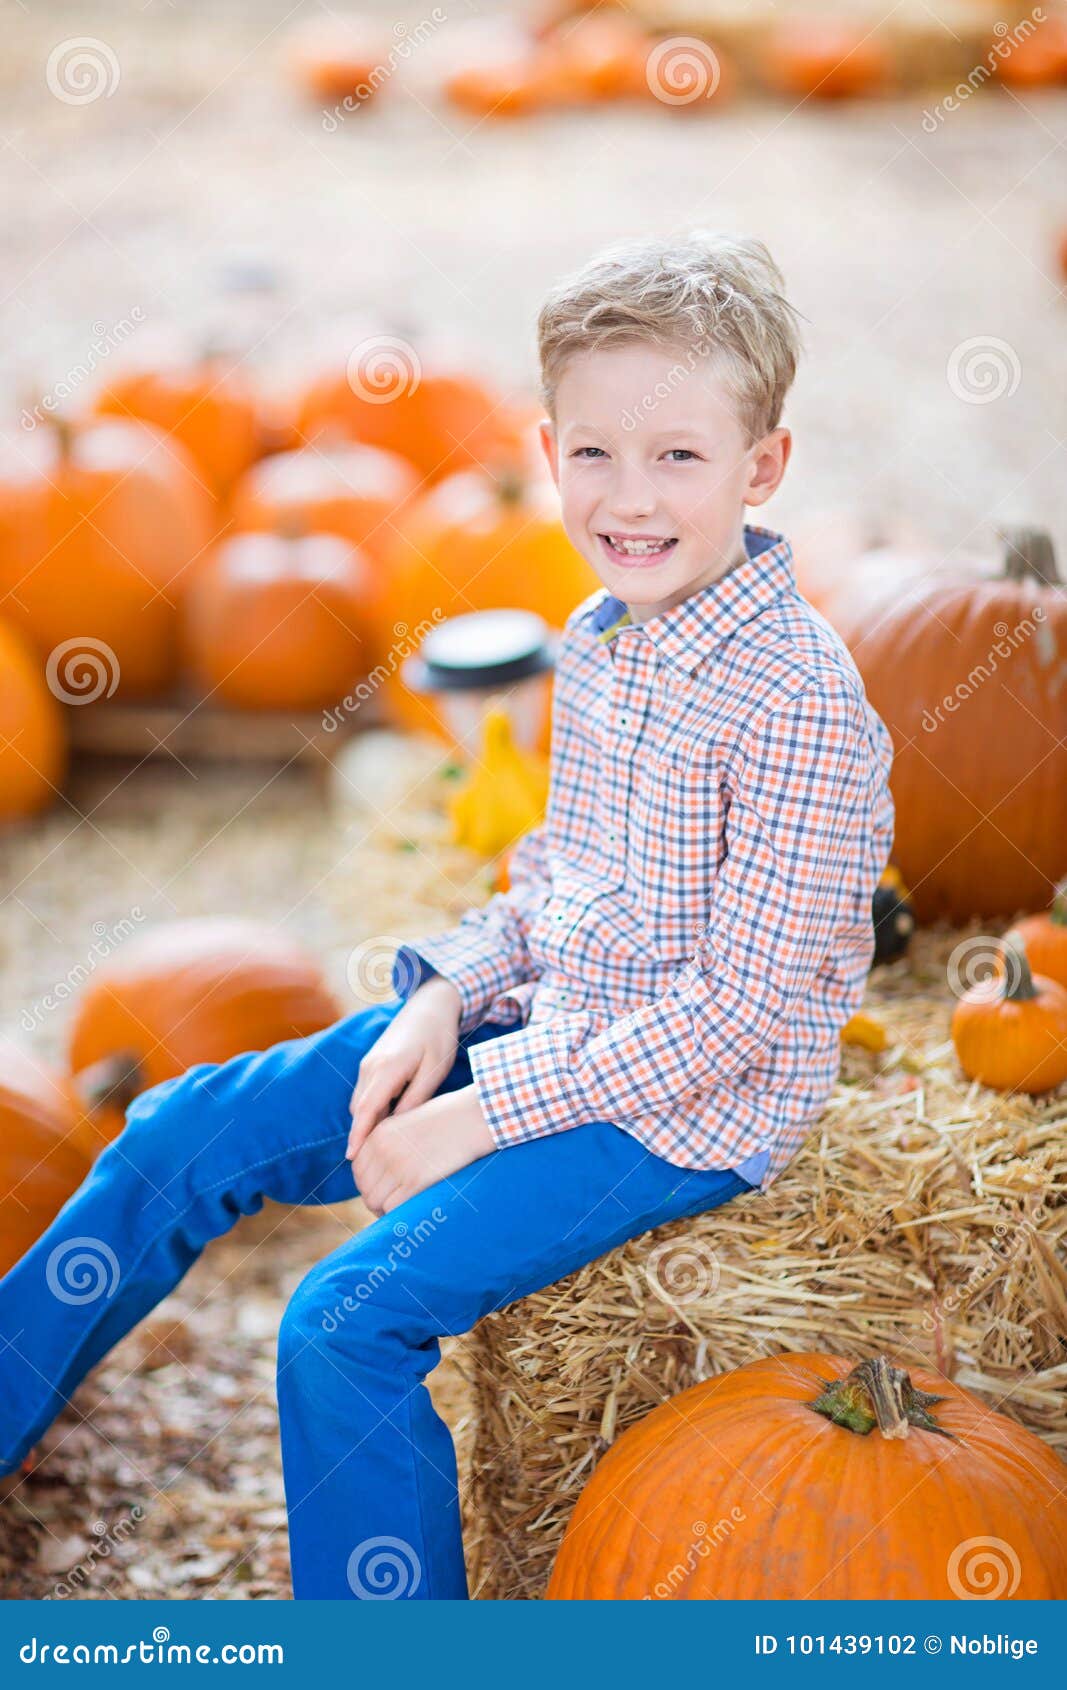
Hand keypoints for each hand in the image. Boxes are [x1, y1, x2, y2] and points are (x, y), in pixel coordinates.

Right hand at [347, 975, 460, 1159]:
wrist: (430, 1005)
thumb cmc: (438, 1038)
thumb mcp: (434, 1072)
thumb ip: (415, 1100)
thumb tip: (398, 1128)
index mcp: (387, 1069)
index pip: (365, 1110)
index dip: (358, 1136)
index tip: (351, 1158)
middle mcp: (371, 1067)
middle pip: (360, 1110)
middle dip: (363, 1134)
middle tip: (375, 1161)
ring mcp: (368, 1063)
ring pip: (362, 1102)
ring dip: (369, 1121)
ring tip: (385, 1145)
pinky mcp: (372, 1062)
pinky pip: (367, 1092)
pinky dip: (373, 1108)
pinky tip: (391, 1119)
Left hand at [348, 1085, 494, 1215]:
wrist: (476, 1117)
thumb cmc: (452, 1117)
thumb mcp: (412, 1119)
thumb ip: (392, 1139)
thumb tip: (384, 1168)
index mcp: (381, 1132)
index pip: (358, 1168)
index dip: (368, 1184)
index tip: (382, 1191)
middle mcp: (384, 1149)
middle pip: (364, 1187)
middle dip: (375, 1199)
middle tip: (392, 1205)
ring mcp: (398, 1165)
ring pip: (374, 1200)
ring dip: (384, 1210)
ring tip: (401, 1211)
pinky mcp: (416, 1181)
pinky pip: (392, 1208)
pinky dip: (397, 1215)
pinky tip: (409, 1213)